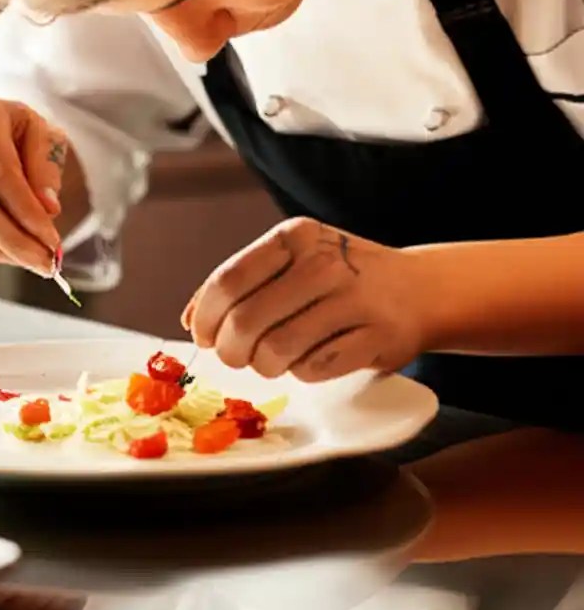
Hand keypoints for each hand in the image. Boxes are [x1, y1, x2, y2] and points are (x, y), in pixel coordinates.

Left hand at [181, 217, 428, 381]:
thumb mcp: (292, 262)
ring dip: (264, 365)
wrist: (420, 290)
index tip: (203, 336)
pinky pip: (312, 369)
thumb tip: (189, 320)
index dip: (206, 317)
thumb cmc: (340, 280)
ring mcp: (354, 299)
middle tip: (237, 357)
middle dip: (231, 350)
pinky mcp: (377, 337)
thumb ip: (241, 284)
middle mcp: (325, 262)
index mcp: (295, 237)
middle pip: (246, 322)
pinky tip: (312, 358)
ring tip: (273, 359)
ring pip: (275, 351)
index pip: (228, 282)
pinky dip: (302, 372)